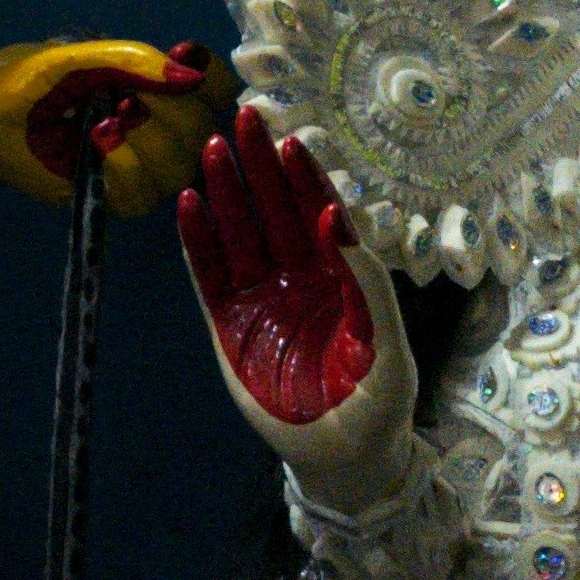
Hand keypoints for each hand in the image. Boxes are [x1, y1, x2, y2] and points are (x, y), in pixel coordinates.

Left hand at [0, 37, 227, 216]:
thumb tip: (192, 74)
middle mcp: (152, 128)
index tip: (189, 70)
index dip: (213, 82)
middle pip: (202, 132)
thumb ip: (135, 60)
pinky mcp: (108, 195)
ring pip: (176, 167)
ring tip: (104, 121)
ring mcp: (133, 165)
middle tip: (128, 99)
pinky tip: (94, 146)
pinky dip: (121, 166)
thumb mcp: (80, 57)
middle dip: (172, 114)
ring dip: (145, 142)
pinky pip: (140, 193)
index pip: (213, 90)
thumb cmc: (28, 78)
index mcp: (151, 89)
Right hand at [179, 111, 416, 502]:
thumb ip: (369, 286)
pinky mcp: (229, 324)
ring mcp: (261, 297)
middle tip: (245, 118)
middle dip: (260, 165)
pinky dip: (198, 239)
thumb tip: (338, 220)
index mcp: (340, 276)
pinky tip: (190, 205)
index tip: (291, 139)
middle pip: (274, 209)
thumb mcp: (389, 348)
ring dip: (226, 191)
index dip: (307, 177)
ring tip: (213, 151)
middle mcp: (297, 276)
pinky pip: (209, 273)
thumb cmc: (379, 405)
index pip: (320, 213)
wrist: (346, 461)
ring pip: (239, 231)